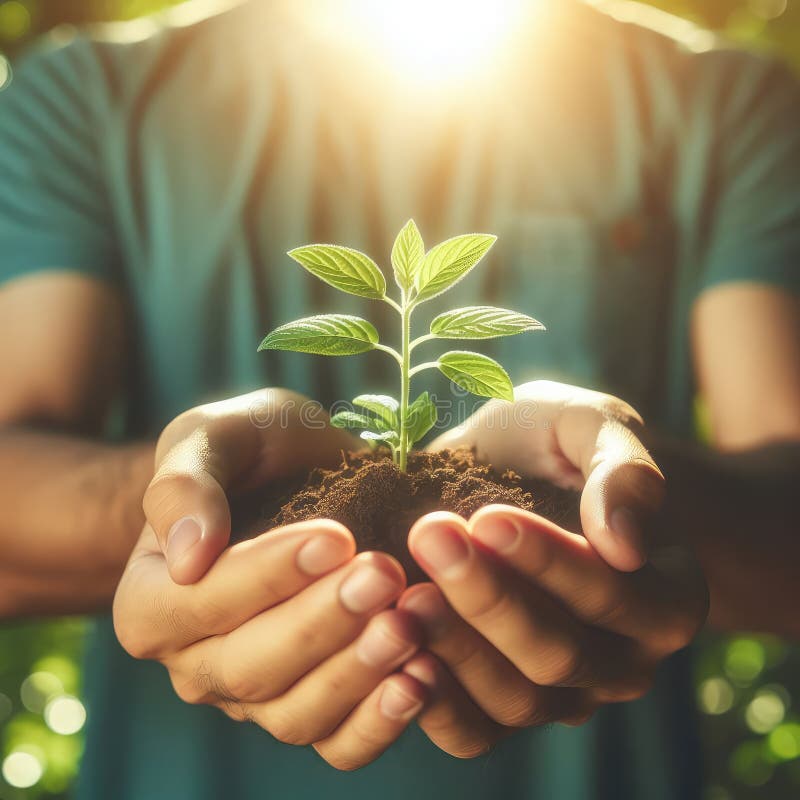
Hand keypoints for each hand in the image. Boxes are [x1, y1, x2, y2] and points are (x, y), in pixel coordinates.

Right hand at [114, 389, 432, 768]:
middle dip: (324, 622)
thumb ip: (184, 485)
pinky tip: (423, 678)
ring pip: (298, 714)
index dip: (268, 575)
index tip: (335, 537)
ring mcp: (255, 696)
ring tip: (411, 624)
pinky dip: (381, 720)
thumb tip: (186, 557)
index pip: (201, 603)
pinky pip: (339, 741)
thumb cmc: (250, 450)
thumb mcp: (213, 436)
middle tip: (383, 575)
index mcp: (152, 600)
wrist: (300, 475)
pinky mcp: (312, 708)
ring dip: (359, 672)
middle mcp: (196, 662)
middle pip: (251, 666)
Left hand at [391, 381, 707, 756]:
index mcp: (669, 595)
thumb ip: (623, 471)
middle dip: (489, 599)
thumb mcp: (592, 426)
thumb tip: (624, 545)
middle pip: (561, 655)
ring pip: (517, 699)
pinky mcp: (507, 710)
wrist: (507, 471)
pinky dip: (434, 703)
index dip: (549, 561)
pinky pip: (475, 732)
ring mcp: (567, 695)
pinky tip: (396, 652)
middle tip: (429, 538)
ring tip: (404, 593)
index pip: (614, 593)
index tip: (487, 517)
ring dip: (456, 648)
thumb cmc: (555, 443)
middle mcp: (626, 660)